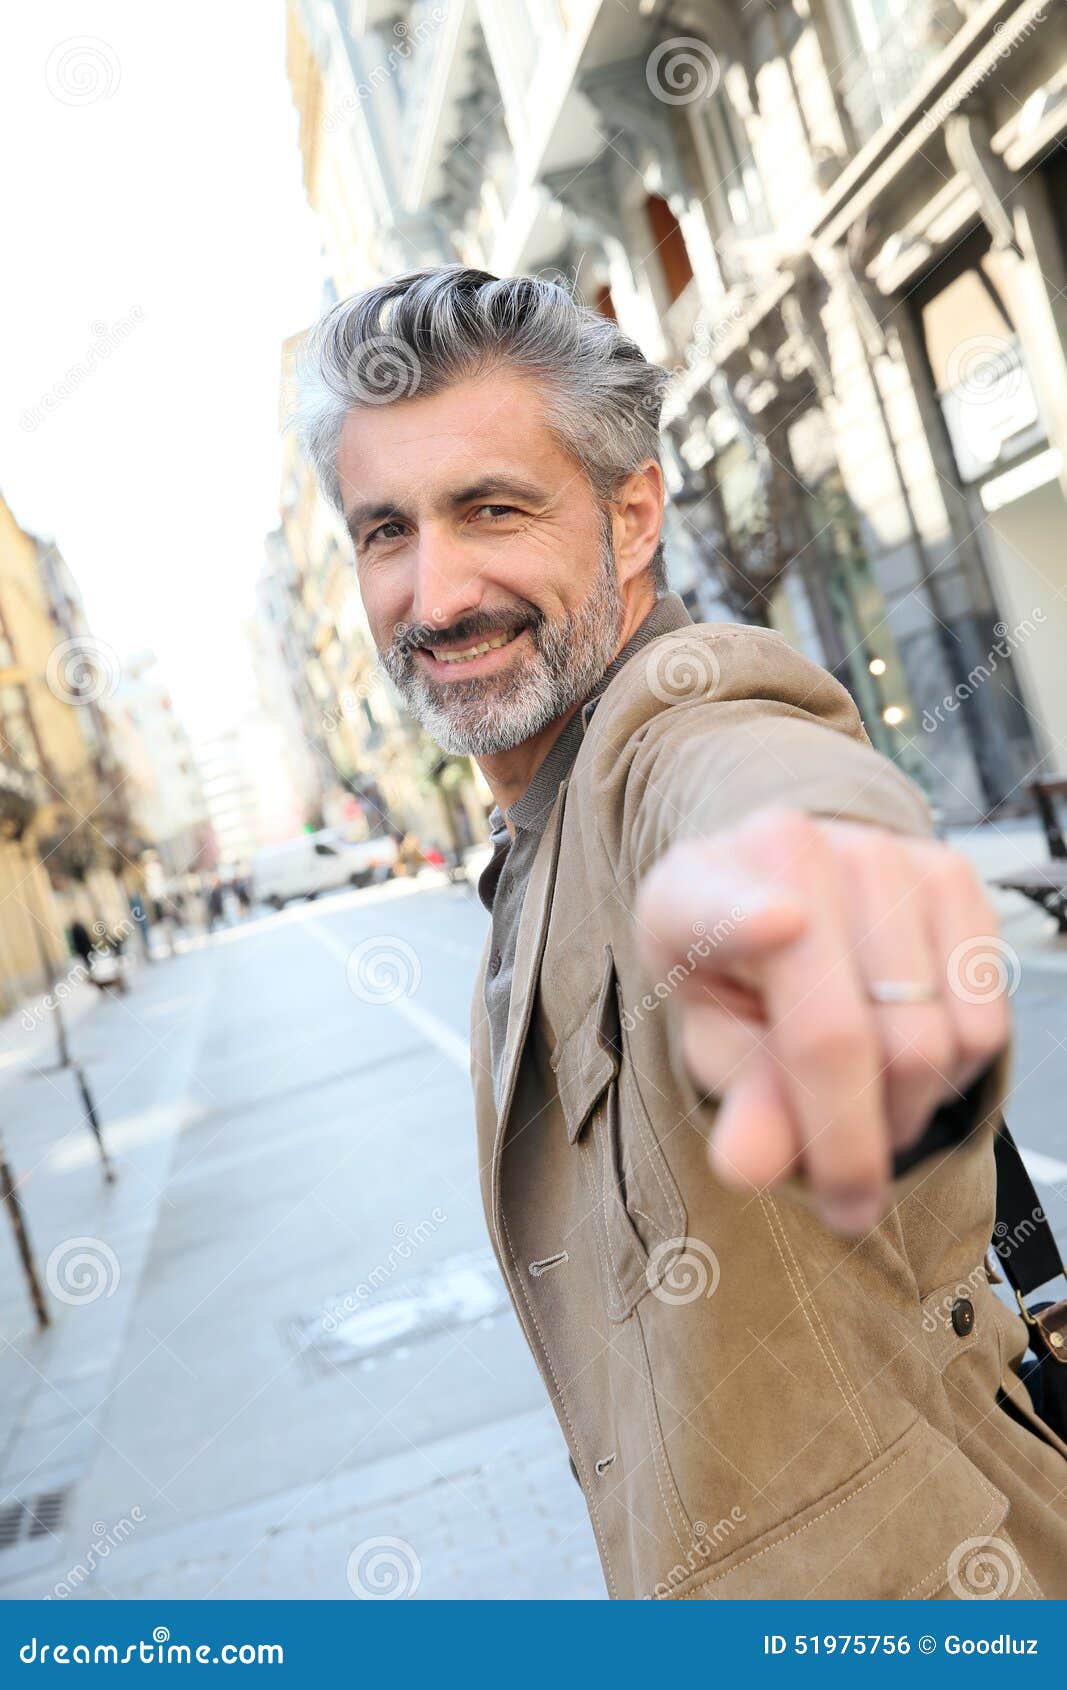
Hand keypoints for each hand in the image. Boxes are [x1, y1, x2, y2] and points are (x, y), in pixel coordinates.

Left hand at [635, 808, 1009, 1234]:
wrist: (792, 899)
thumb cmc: (741, 980)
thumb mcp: (718, 1047)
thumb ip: (742, 1104)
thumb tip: (752, 1166)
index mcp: (691, 891)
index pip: (713, 908)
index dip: (745, 921)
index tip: (781, 924)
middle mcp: (786, 851)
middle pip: (844, 1035)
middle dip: (850, 1143)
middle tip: (844, 1184)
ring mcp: (876, 853)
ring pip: (928, 1042)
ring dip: (904, 1110)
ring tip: (866, 1095)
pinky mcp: (950, 873)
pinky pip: (983, 1023)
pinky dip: (953, 1072)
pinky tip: (909, 1051)